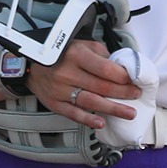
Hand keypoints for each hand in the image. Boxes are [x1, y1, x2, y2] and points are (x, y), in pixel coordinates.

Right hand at [24, 38, 139, 129]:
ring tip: (129, 113)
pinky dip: (88, 119)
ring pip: (91, 101)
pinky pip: (73, 113)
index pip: (105, 68)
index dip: (123, 77)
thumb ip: (101, 54)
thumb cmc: (61, 54)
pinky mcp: (54, 103)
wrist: (30, 65)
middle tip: (137, 95)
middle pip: (101, 86)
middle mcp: (67, 72)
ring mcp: (60, 90)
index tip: (134, 80)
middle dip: (123, 93)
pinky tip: (101, 123)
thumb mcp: (81, 44)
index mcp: (77, 54)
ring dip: (113, 109)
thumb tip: (121, 67)